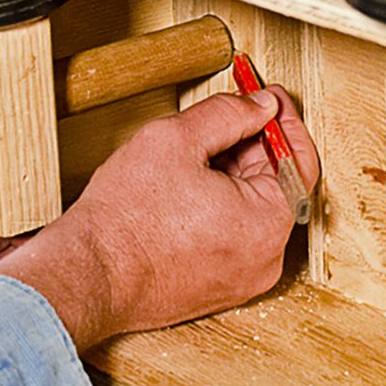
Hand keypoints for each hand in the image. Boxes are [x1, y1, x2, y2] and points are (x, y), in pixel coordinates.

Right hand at [0, 86, 318, 352]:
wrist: (86, 275)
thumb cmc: (124, 218)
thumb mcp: (177, 139)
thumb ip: (229, 113)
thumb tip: (261, 105)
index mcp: (267, 226)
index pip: (299, 161)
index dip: (284, 121)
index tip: (268, 96)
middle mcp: (264, 261)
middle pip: (276, 185)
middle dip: (253, 144)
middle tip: (230, 112)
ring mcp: (242, 280)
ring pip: (252, 210)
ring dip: (234, 173)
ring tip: (196, 150)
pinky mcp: (218, 288)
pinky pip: (234, 235)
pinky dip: (221, 204)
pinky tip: (188, 183)